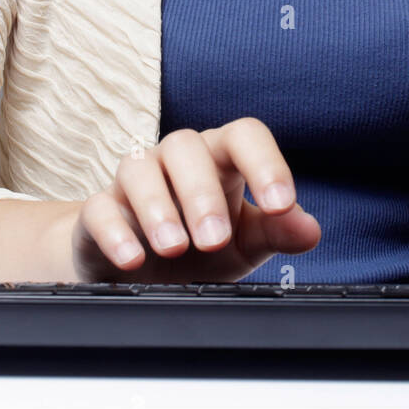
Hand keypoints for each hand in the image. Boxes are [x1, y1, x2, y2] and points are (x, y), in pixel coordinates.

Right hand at [69, 117, 320, 282]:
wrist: (140, 272)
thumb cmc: (201, 246)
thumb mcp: (245, 242)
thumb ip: (276, 232)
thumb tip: (309, 229)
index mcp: (220, 158)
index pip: (244, 135)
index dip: (265, 162)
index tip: (281, 203)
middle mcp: (176, 161)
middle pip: (187, 146)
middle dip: (202, 194)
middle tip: (215, 241)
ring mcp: (135, 181)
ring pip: (139, 168)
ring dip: (157, 207)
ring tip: (174, 247)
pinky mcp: (98, 210)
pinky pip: (98, 207)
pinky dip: (114, 231)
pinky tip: (132, 259)